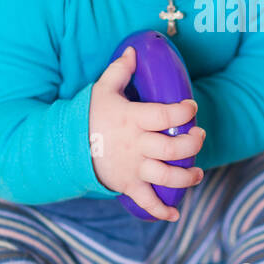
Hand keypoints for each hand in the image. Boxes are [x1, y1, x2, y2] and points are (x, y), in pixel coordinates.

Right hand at [88, 45, 204, 219]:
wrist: (64, 147)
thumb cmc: (88, 117)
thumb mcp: (101, 90)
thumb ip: (119, 70)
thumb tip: (133, 49)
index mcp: (132, 120)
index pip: (164, 115)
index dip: (184, 111)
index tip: (192, 108)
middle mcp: (136, 145)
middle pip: (173, 149)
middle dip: (192, 144)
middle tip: (199, 137)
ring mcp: (133, 167)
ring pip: (167, 176)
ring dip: (187, 177)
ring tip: (197, 172)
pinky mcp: (127, 185)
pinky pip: (146, 202)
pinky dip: (161, 211)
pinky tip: (175, 213)